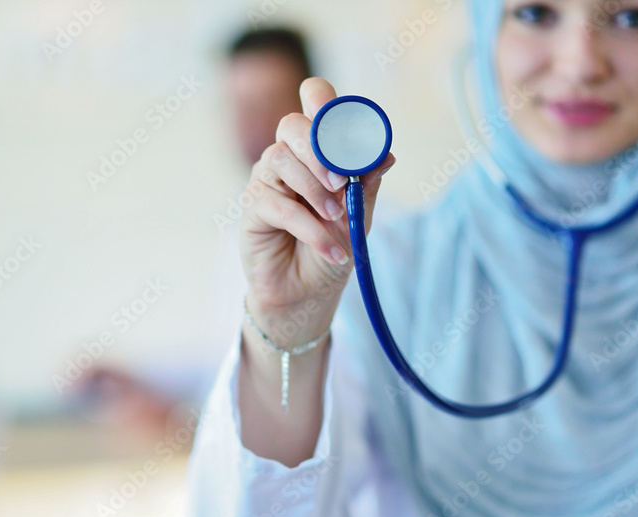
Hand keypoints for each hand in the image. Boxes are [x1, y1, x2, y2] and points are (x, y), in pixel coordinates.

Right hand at [239, 77, 394, 347]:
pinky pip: (278, 206)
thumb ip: (367, 183)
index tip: (348, 130)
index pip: (313, 103)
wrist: (308, 293)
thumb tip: (386, 155)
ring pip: (280, 159)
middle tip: (342, 183)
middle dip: (320, 149)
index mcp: (315, 150)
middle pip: (291, 125)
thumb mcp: (359, 215)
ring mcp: (266, 181)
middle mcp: (287, 159)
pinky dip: (310, 228)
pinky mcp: (252, 209)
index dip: (325, 103)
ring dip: (314, 189)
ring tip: (336, 218)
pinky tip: (331, 249)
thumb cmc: (332, 247)